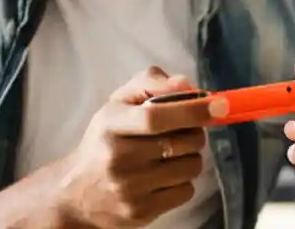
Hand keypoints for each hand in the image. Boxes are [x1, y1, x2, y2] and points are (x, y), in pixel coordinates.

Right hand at [52, 66, 230, 227]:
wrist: (75, 194)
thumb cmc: (105, 140)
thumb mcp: (119, 103)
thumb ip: (150, 83)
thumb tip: (189, 85)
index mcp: (111, 124)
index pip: (156, 116)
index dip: (193, 109)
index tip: (219, 105)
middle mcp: (118, 157)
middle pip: (183, 141)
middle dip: (195, 133)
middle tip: (183, 133)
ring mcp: (129, 188)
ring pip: (191, 166)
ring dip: (190, 158)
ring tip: (170, 156)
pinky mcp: (140, 212)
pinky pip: (186, 191)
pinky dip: (183, 182)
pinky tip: (163, 178)